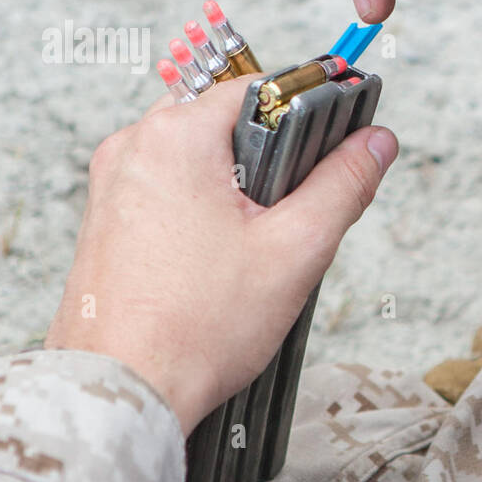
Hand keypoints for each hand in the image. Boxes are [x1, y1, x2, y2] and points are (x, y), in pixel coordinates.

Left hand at [44, 78, 397, 433]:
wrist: (122, 393)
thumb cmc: (194, 329)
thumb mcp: (296, 249)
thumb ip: (344, 184)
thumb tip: (376, 142)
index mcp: (175, 137)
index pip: (261, 89)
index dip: (309, 118)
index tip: (333, 150)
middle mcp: (132, 148)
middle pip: (228, 124)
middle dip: (271, 164)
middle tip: (291, 220)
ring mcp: (111, 185)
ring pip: (199, 161)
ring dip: (237, 192)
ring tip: (253, 251)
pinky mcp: (105, 221)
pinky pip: (169, 192)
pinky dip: (202, 214)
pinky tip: (219, 265)